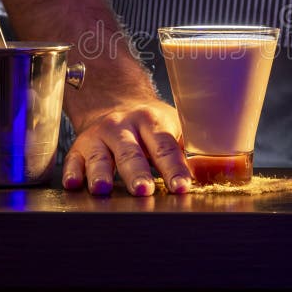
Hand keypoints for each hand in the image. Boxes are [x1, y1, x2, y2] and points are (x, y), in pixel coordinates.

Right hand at [61, 98, 192, 196]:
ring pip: (99, 156)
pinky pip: (72, 160)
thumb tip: (219, 168)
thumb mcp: (172, 126)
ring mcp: (98, 136)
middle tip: (143, 190)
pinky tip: (73, 185)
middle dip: (136, 172)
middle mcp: (122, 126)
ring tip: (103, 190)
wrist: (113, 102)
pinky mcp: (79, 148)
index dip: (173, 167)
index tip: (182, 187)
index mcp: (151, 121)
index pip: (163, 146)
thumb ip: (189, 147)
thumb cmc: (150, 124)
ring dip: (100, 174)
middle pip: (129, 152)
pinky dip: (72, 172)